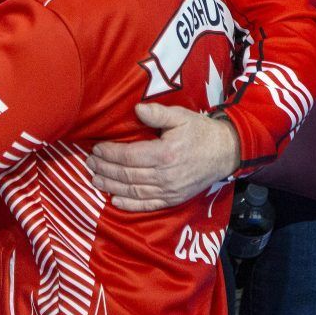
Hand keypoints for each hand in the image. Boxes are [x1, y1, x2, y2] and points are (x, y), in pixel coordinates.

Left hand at [86, 103, 239, 211]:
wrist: (226, 153)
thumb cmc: (201, 132)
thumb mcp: (181, 116)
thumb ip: (158, 113)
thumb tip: (137, 109)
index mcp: (165, 154)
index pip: (128, 156)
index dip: (109, 153)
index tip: (96, 148)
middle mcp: (165, 176)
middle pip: (126, 175)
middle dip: (105, 169)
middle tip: (89, 163)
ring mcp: (169, 190)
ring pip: (133, 191)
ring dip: (111, 186)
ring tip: (94, 179)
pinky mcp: (174, 200)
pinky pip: (148, 205)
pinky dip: (129, 205)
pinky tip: (114, 202)